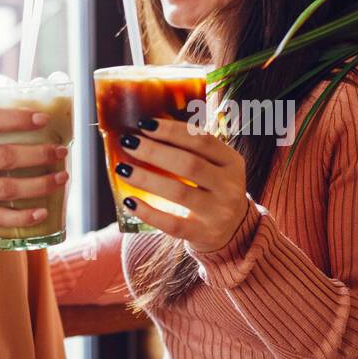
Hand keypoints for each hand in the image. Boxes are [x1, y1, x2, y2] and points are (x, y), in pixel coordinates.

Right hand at [0, 107, 69, 243]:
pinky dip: (19, 217)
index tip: (42, 120)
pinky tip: (40, 213)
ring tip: (60, 179)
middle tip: (60, 152)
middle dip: (37, 154)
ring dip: (37, 185)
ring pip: (2, 188)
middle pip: (0, 156)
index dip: (15, 118)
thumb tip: (1, 112)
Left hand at [115, 116, 248, 252]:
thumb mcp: (216, 166)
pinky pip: (171, 223)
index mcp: (232, 162)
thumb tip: (148, 130)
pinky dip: (148, 212)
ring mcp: (218, 213)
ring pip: (179, 192)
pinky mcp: (203, 234)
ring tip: (123, 169)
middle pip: (189, 164)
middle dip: (154, 151)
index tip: (144, 124)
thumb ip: (193, 150)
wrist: (233, 230)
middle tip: (128, 143)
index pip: (202, 141)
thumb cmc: (214, 189)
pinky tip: (129, 201)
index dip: (172, 131)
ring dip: (146, 179)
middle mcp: (230, 186)